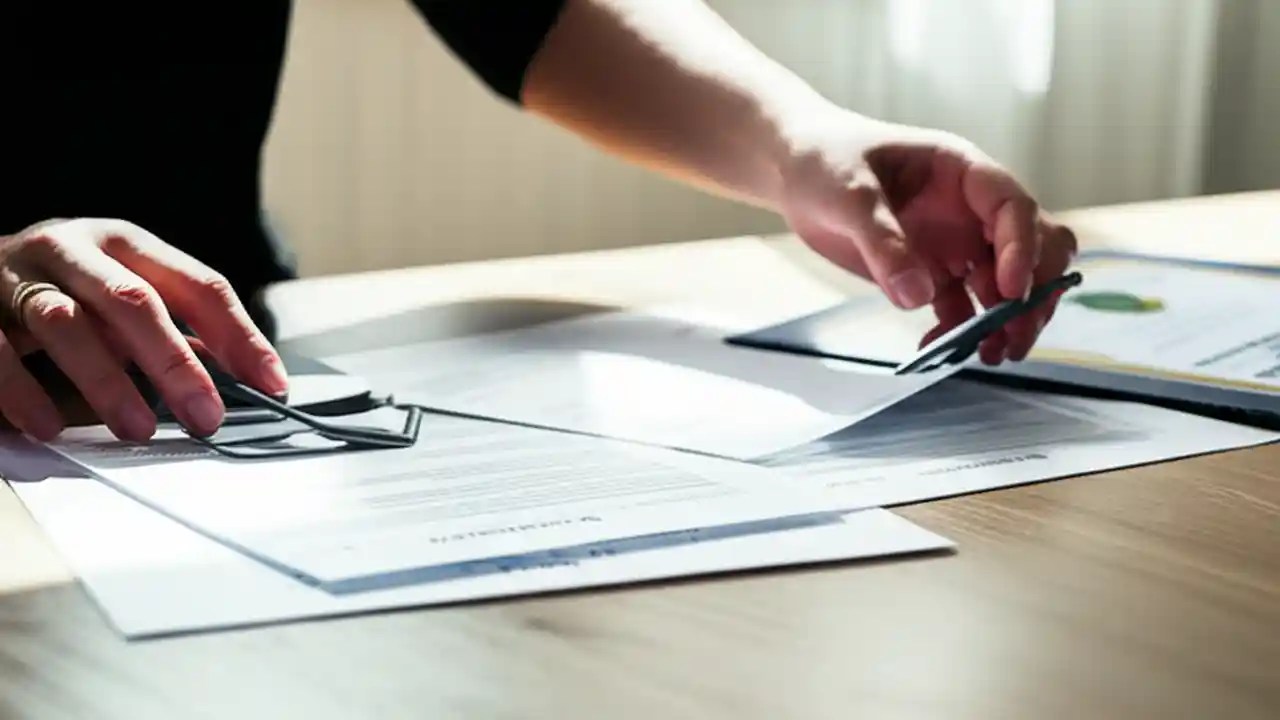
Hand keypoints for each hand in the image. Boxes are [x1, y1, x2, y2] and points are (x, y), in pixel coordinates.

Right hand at [0, 218, 287, 441]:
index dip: (240, 335)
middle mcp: (73, 249)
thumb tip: (247, 381)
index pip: (199, 284)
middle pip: (134, 301)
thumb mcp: (121, 295)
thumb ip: (175, 332)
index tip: (272, 384)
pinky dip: (24, 392)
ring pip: (65, 323)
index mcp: (126, 244)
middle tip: (207, 416)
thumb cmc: (63, 288)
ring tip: (136, 428)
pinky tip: (49, 426)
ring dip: (105, 381)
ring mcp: (16, 276)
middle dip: (175, 363)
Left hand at [777, 111, 1076, 363]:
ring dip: (1006, 321)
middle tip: (1015, 336)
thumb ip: (883, 242)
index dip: (1022, 248)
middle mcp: (970, 209)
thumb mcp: (850, 194)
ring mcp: (956, 242)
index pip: (1013, 207)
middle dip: (1033, 292)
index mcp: (962, 172)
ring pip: (1003, 286)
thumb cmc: (827, 160)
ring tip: (993, 356)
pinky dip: (960, 331)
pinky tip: (939, 350)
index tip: (1011, 290)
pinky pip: (961, 308)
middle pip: (1030, 249)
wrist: (798, 169)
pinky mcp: (933, 272)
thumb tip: (917, 296)